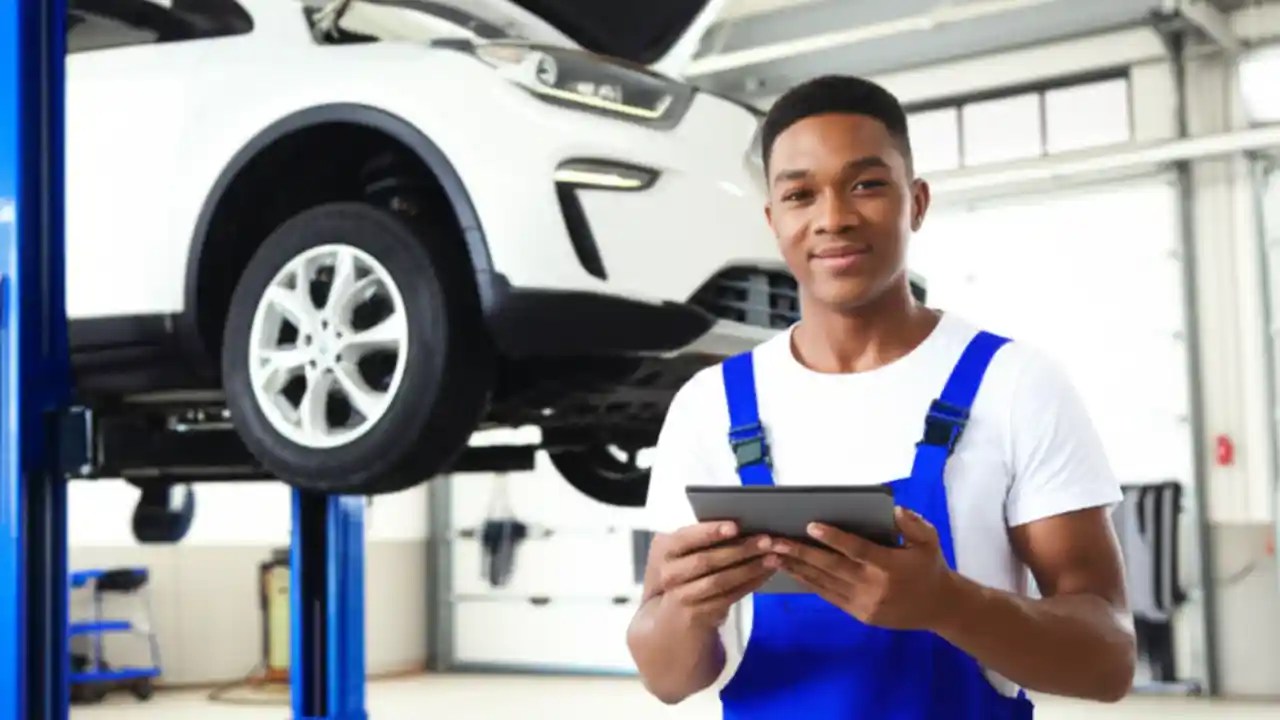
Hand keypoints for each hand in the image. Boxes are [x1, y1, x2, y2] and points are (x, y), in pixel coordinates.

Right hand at [645, 521, 777, 629]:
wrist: (670, 620)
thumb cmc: (683, 577)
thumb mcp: (682, 556)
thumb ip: (702, 541)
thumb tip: (743, 525)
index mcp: (663, 550)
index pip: (685, 538)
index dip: (710, 532)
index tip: (735, 527)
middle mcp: (667, 573)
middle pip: (706, 560)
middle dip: (739, 549)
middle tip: (766, 541)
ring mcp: (680, 597)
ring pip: (719, 581)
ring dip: (749, 568)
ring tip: (772, 558)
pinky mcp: (696, 615)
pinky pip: (727, 598)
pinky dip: (749, 584)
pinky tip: (765, 575)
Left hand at [771, 507, 957, 630]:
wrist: (939, 607)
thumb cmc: (930, 567)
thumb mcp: (929, 540)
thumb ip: (912, 524)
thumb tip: (894, 509)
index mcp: (890, 566)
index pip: (857, 550)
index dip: (834, 538)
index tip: (811, 526)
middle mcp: (874, 586)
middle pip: (832, 567)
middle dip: (801, 553)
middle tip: (776, 541)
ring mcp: (865, 603)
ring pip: (825, 583)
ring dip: (797, 569)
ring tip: (773, 556)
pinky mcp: (859, 614)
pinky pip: (829, 596)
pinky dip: (809, 583)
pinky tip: (792, 571)